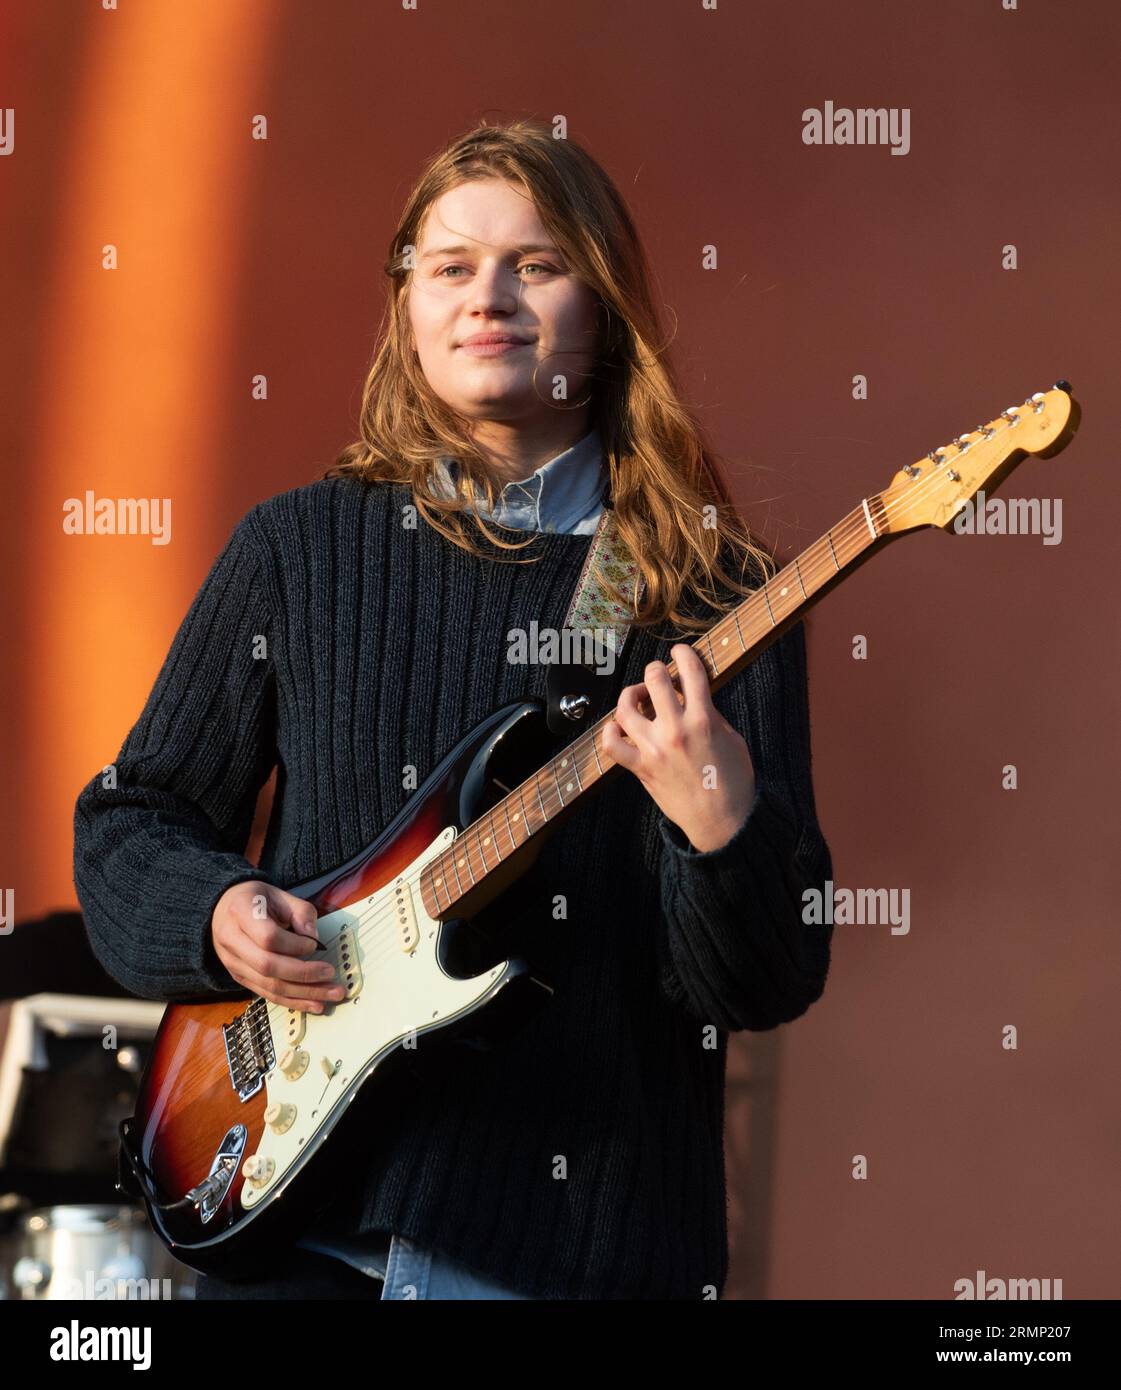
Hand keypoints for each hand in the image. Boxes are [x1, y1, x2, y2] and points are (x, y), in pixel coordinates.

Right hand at [210, 880, 345, 1012]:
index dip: (294, 945)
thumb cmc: (255, 900)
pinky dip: (293, 1001)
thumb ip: (300, 912)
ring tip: (331, 994)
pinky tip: (314, 1004)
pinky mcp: (240, 978)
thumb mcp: (280, 895)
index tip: (314, 944)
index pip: (268, 937)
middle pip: (268, 966)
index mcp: (241, 912)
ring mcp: (233, 963)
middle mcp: (232, 940)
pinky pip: (267, 994)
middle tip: (330, 973)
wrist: (223, 911)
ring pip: (269, 985)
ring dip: (303, 993)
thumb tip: (314, 937)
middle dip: (304, 974)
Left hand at [601, 644, 756, 852]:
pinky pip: (612, 745)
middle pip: (653, 680)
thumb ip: (710, 714)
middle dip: (655, 670)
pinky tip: (620, 727)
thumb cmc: (733, 781)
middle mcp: (675, 730)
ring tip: (638, 698)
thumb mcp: (732, 739)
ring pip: (626, 708)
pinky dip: (611, 732)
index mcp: (703, 719)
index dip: (683, 653)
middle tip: (658, 675)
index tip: (679, 651)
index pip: (690, 671)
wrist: (723, 822)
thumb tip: (692, 697)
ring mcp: (654, 749)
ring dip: (630, 696)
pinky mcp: (641, 768)